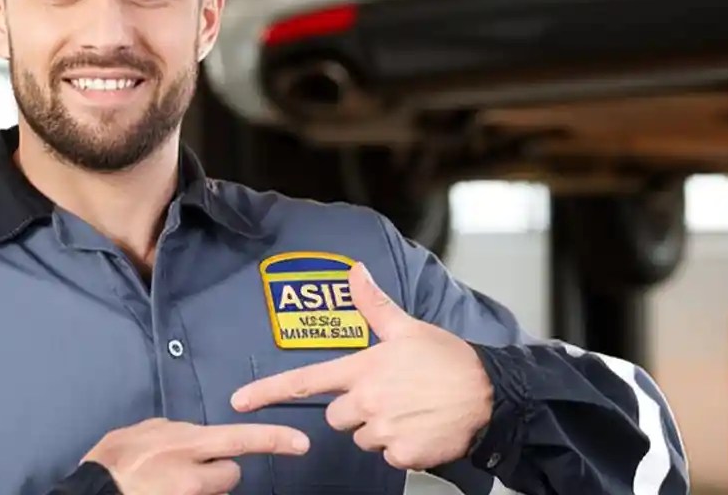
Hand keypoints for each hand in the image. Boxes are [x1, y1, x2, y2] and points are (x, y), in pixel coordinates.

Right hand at [81, 417, 309, 494]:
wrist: (93, 494)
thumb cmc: (111, 463)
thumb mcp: (142, 432)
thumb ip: (173, 430)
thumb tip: (187, 432)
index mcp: (185, 444)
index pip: (241, 439)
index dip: (274, 440)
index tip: (301, 444)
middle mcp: (193, 476)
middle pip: (232, 475)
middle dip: (218, 473)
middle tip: (191, 472)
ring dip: (202, 490)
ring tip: (169, 484)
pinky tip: (168, 491)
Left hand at [230, 262, 492, 470]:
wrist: (489, 392)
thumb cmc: (448, 358)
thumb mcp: (407, 327)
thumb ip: (374, 304)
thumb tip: (355, 271)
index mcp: (363, 368)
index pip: (305, 381)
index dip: (268, 391)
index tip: (238, 401)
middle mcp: (367, 400)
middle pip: (336, 417)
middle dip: (356, 411)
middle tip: (389, 396)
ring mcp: (383, 429)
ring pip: (362, 438)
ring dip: (379, 429)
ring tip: (409, 410)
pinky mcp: (402, 454)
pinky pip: (388, 456)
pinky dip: (402, 448)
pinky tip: (421, 428)